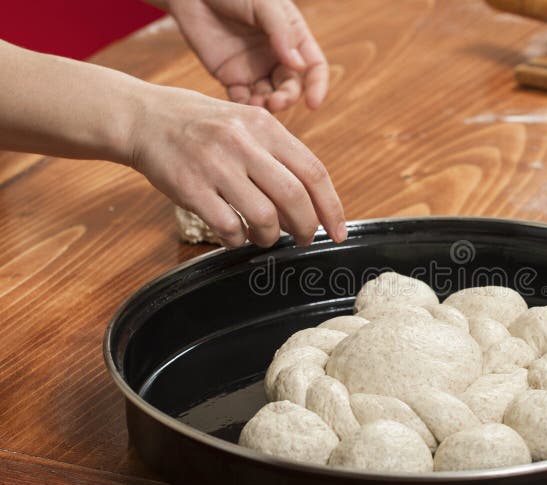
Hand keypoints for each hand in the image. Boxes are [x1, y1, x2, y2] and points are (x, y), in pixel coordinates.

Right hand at [130, 85, 346, 247]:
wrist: (144, 118)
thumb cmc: (203, 126)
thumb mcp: (247, 124)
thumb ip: (279, 159)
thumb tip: (310, 208)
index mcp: (264, 126)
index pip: (313, 171)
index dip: (332, 207)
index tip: (338, 231)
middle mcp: (243, 142)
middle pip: (294, 197)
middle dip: (307, 227)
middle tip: (304, 238)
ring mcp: (215, 165)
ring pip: (264, 216)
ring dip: (271, 235)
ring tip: (266, 236)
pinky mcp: (190, 188)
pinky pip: (227, 227)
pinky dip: (238, 239)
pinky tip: (236, 234)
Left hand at [167, 0, 327, 111]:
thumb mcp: (264, 4)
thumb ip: (281, 33)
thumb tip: (299, 66)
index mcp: (292, 37)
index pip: (314, 66)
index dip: (317, 86)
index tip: (313, 103)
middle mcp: (277, 56)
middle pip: (292, 86)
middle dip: (288, 98)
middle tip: (277, 101)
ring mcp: (255, 68)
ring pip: (270, 96)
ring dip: (269, 106)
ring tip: (260, 105)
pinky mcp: (231, 77)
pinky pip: (243, 98)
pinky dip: (246, 107)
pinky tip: (246, 105)